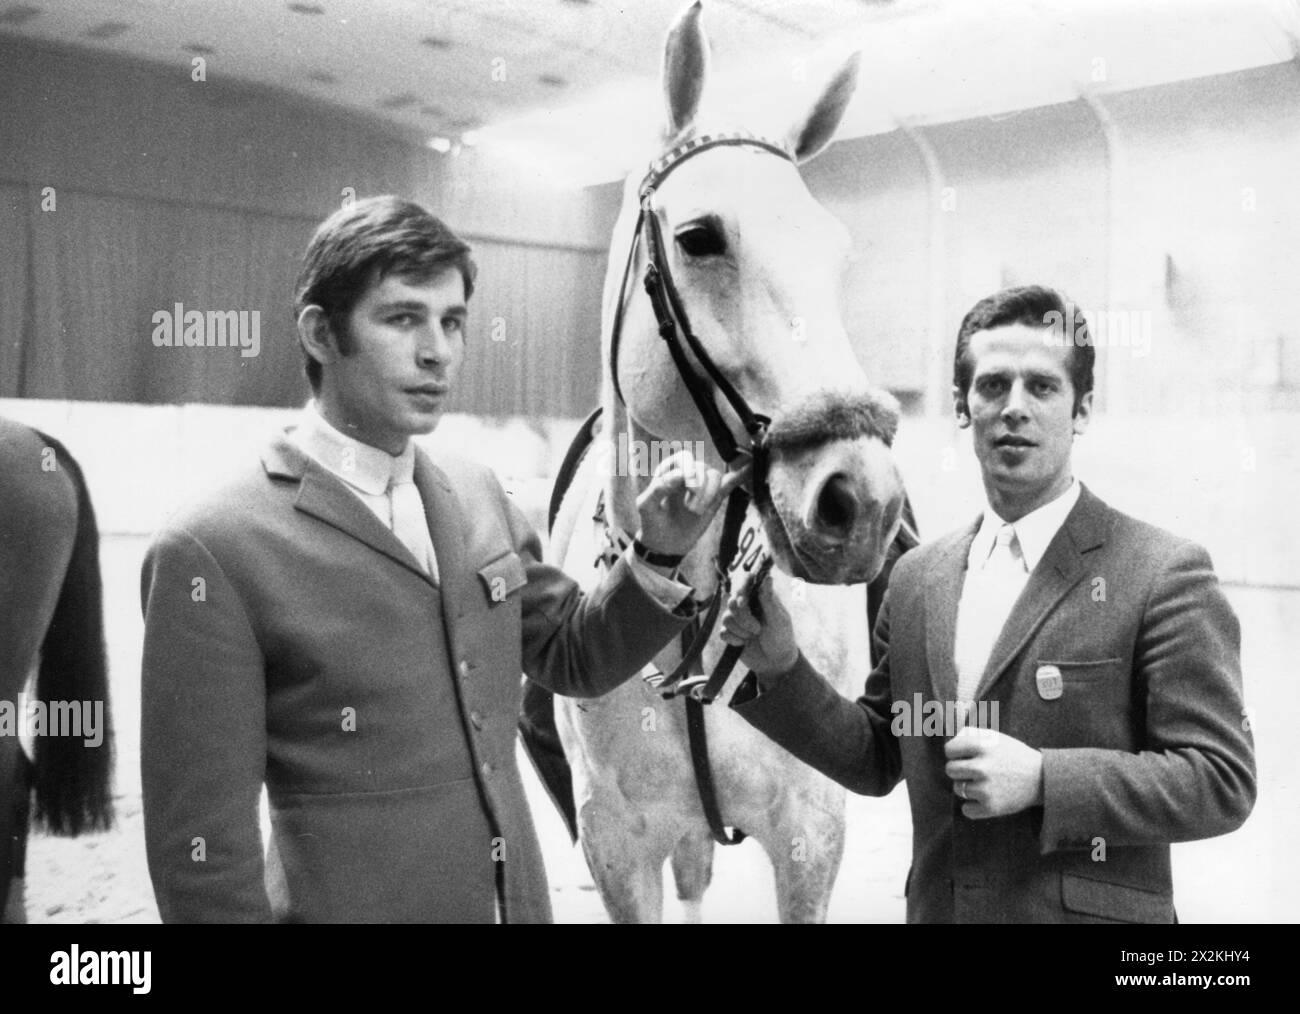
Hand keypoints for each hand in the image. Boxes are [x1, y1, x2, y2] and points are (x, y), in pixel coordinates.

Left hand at [634, 451, 749, 557]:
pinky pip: (729, 483)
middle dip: (700, 487)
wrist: (665, 544)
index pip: (685, 458)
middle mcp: (687, 472)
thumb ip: (658, 489)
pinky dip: (738, 476)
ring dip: (709, 493)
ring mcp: (703, 485)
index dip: (689, 471)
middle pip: (702, 467)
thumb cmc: (652, 522)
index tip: (689, 489)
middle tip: (692, 508)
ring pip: (715, 476)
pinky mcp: (716, 496)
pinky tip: (748, 469)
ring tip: (698, 511)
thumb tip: (678, 475)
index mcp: (669, 469)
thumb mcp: (647, 506)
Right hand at [719, 567, 798, 676]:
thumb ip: (769, 600)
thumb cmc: (781, 637)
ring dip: (741, 631)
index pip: (745, 581)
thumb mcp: (778, 619)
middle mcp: (747, 605)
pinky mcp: (730, 633)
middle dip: (743, 618)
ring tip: (754, 636)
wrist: (775, 662)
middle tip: (757, 629)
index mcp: (760, 596)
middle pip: (731, 601)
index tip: (744, 603)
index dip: (740, 589)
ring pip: (726, 617)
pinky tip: (744, 643)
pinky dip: (734, 639)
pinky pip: (723, 632)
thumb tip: (768, 577)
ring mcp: (737, 619)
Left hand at [944, 726, 1043, 818]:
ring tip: (983, 783)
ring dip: (967, 787)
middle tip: (973, 771)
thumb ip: (970, 734)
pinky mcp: (991, 807)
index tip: (963, 756)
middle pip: (950, 770)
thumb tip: (949, 738)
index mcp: (982, 746)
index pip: (949, 750)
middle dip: (959, 770)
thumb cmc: (1013, 755)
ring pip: (958, 789)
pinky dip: (973, 806)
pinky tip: (984, 798)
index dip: (955, 753)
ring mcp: (986, 789)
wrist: (1042, 778)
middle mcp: (982, 767)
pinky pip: (966, 809)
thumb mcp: (995, 737)